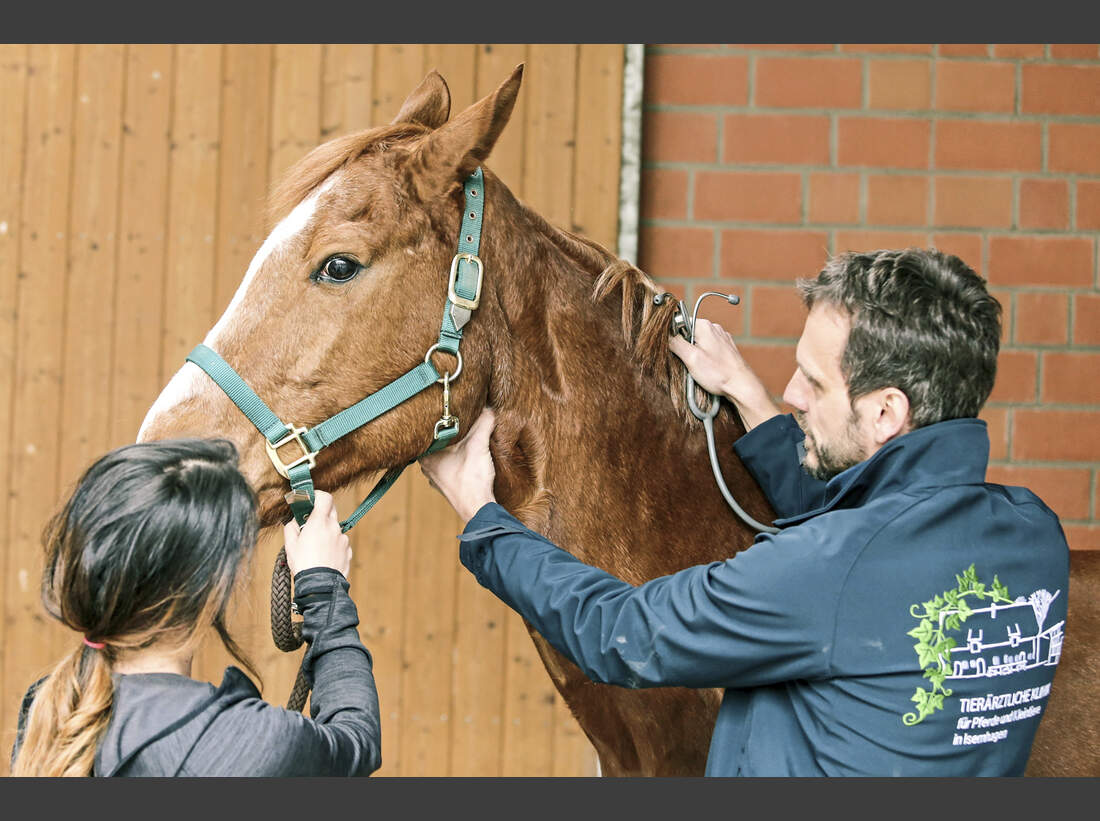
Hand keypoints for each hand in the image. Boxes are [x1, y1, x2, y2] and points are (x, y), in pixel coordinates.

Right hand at [283, 489, 351, 578]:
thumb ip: (291, 528)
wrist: (319, 585)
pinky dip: (333, 545)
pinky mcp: (348, 550)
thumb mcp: (290, 544)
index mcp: (319, 522)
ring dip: (327, 532)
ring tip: (316, 547)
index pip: (325, 497)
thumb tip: (293, 521)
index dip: (318, 495)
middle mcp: (334, 527)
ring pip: (335, 529)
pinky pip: (340, 542)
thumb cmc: (303, 564)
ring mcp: (343, 539)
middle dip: (321, 513)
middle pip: (331, 511)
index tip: (311, 498)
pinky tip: (325, 556)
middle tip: (311, 522)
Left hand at [419, 407, 496, 521]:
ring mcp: (437, 478)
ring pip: (443, 455)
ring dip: (454, 447)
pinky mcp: (448, 485)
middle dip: (449, 432)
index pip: (428, 430)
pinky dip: (458, 459)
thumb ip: (483, 423)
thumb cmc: (472, 480)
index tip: (449, 411)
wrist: (478, 509)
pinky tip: (468, 455)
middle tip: (460, 419)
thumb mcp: (478, 445)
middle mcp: (427, 467)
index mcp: (427, 456)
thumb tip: (489, 408)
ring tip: (466, 435)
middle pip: (436, 443)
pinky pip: (450, 466)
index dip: (439, 419)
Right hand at [668, 318, 778, 430]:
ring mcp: (722, 338)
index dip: (674, 337)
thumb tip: (664, 334)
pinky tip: (709, 369)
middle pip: (689, 333)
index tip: (676, 351)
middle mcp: (714, 328)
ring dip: (695, 354)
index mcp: (704, 326)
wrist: (742, 386)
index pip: (679, 323)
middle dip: (685, 347)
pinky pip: (709, 349)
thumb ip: (676, 343)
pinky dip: (706, 358)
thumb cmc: (719, 373)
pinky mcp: (726, 348)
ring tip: (700, 368)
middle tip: (688, 362)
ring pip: (699, 342)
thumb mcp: (691, 358)